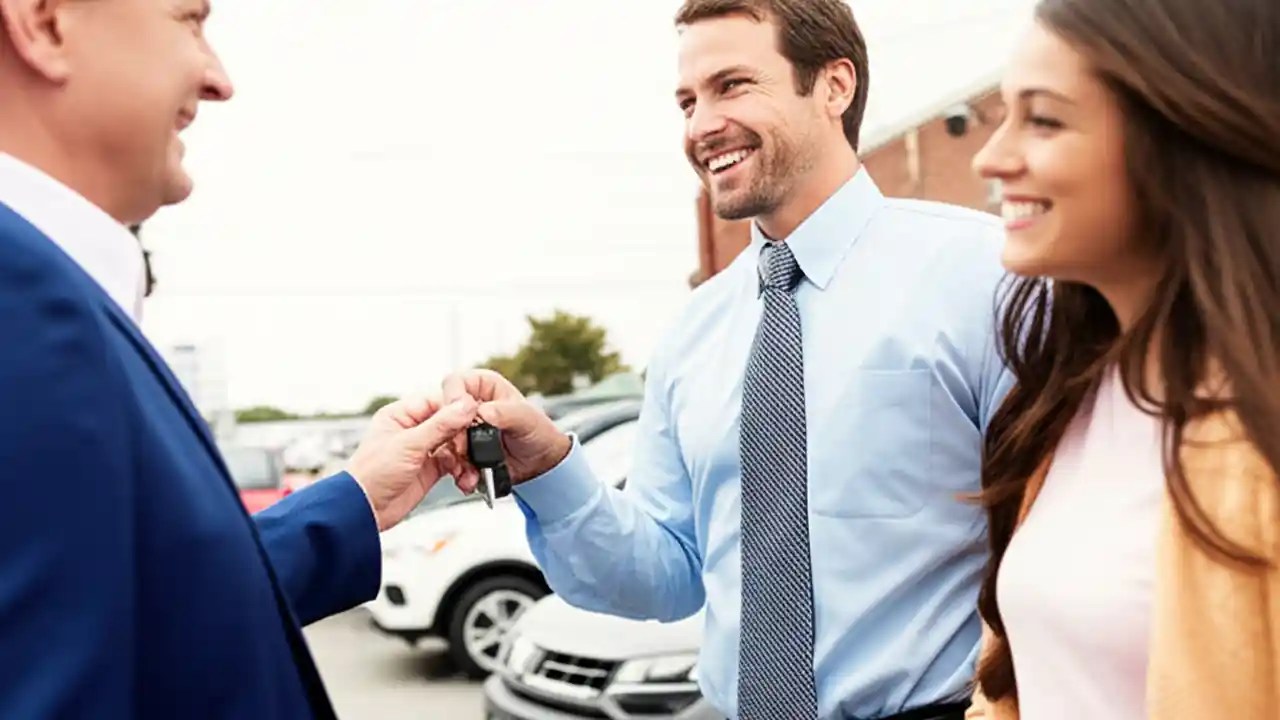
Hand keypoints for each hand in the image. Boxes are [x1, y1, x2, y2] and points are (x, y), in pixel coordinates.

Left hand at [344, 394, 478, 531]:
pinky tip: (464, 478)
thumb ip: (440, 425)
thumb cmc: (371, 475)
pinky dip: (463, 471)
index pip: (438, 402)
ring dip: (466, 458)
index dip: (458, 408)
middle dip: (464, 438)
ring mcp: (423, 450)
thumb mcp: (408, 445)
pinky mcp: (430, 469)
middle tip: (469, 448)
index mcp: (401, 415)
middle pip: (451, 424)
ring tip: (467, 468)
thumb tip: (464, 405)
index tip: (475, 415)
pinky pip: (455, 464)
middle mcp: (413, 430)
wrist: (365, 511)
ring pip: (456, 445)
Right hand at [441, 368, 570, 492]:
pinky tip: (470, 475)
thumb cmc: (540, 432)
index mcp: (484, 387)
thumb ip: (506, 412)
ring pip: (444, 440)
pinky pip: (450, 460)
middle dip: (451, 435)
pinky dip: (458, 470)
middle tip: (463, 447)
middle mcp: (470, 407)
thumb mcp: (527, 419)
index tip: (458, 413)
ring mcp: (464, 430)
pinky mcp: (463, 452)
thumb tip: (485, 411)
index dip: (452, 396)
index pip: (455, 382)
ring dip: (453, 457)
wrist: (542, 465)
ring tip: (469, 466)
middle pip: (443, 414)